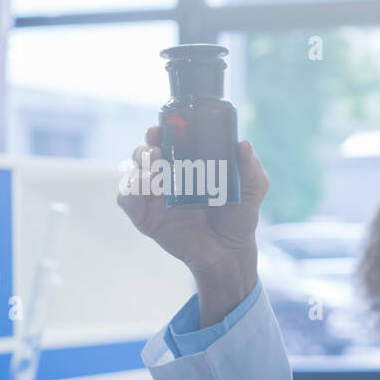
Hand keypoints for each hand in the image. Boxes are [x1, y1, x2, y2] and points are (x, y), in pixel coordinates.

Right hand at [116, 125, 266, 275]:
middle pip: (145, 153)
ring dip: (138, 167)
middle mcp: (167, 176)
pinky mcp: (146, 217)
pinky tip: (140, 188)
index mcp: (189, 164)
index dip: (162, 131)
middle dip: (147, 148)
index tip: (162, 127)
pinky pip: (127, 201)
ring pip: (133, 173)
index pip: (168, 139)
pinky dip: (129, 192)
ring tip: (155, 173)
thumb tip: (243, 145)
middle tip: (159, 151)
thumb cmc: (238, 216)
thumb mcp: (252, 189)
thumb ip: (250, 168)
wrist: (230, 251)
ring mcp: (154, 197)